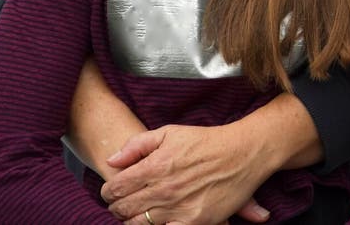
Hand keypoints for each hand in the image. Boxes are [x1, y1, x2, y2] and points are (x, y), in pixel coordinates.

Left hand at [101, 123, 270, 224]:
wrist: (241, 153)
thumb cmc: (205, 141)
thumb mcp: (169, 132)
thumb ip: (137, 145)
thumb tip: (112, 160)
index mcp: (156, 165)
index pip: (117, 187)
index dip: (109, 191)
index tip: (111, 192)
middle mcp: (164, 188)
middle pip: (124, 209)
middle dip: (116, 208)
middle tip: (119, 205)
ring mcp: (178, 208)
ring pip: (139, 224)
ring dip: (131, 221)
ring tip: (134, 215)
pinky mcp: (193, 222)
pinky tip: (156, 221)